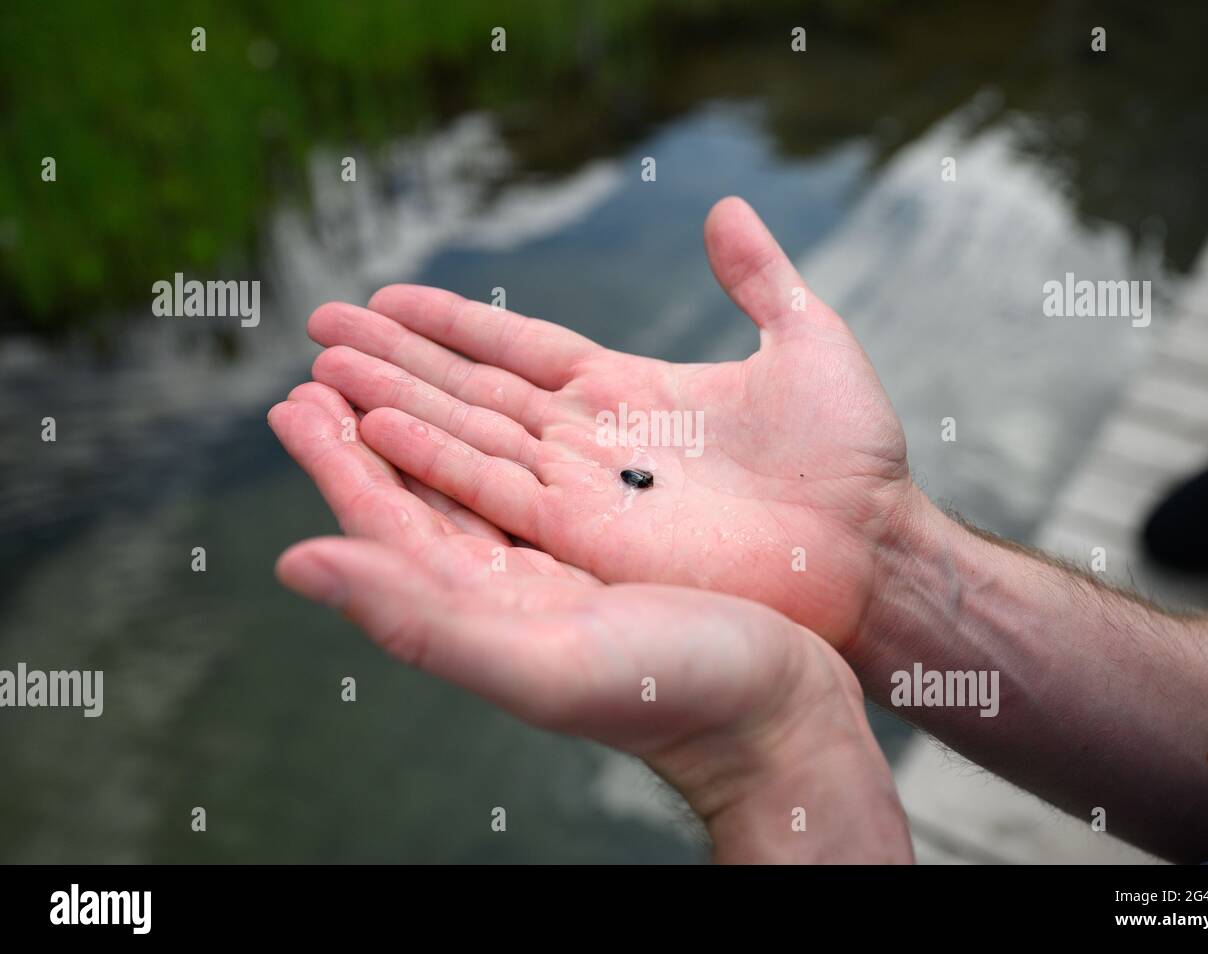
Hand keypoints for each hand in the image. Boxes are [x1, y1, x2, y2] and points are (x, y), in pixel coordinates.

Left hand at [268, 383, 911, 862]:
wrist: (784, 712)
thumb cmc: (675, 698)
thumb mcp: (542, 661)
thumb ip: (420, 619)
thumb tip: (295, 560)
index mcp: (479, 608)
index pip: (384, 522)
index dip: (336, 459)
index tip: (294, 395)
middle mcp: (511, 581)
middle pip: (421, 484)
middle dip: (370, 416)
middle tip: (324, 350)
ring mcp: (564, 559)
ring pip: (480, 467)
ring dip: (429, 410)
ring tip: (393, 358)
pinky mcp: (616, 541)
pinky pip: (546, 468)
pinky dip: (512, 426)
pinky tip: (503, 401)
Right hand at [304, 197, 919, 653]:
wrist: (875, 551)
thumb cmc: (853, 461)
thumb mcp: (807, 342)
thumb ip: (758, 277)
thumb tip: (724, 210)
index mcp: (629, 393)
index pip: (521, 348)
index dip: (454, 323)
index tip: (390, 297)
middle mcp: (591, 443)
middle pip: (475, 391)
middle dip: (398, 360)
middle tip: (322, 325)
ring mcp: (585, 489)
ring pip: (468, 437)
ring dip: (395, 403)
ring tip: (322, 372)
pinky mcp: (588, 536)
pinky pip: (494, 487)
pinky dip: (434, 458)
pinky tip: (375, 428)